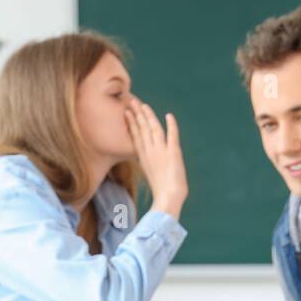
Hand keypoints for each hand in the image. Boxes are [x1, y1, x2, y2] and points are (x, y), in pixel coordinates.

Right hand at [125, 99, 186, 219]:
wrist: (168, 199)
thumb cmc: (162, 193)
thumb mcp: (152, 176)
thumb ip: (150, 166)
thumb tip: (148, 165)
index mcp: (144, 158)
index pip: (136, 136)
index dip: (132, 123)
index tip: (127, 113)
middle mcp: (150, 152)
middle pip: (142, 129)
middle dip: (137, 114)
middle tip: (131, 101)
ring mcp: (161, 152)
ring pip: (153, 129)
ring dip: (148, 116)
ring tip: (143, 105)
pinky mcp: (173, 153)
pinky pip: (172, 135)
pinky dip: (172, 125)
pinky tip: (169, 116)